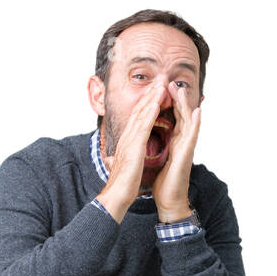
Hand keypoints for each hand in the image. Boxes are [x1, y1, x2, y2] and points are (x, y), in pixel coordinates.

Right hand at [94, 82, 163, 221]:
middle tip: (160, 79)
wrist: (116, 195)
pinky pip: (143, 126)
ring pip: (141, 114)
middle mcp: (127, 137)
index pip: (137, 117)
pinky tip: (157, 103)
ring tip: (161, 84)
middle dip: (150, 94)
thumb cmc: (122, 183)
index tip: (155, 91)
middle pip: (139, 110)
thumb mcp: (124, 165)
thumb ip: (122, 157)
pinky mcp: (134, 147)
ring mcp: (130, 140)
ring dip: (151, 97)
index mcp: (127, 141)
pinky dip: (150, 113)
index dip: (146, 103)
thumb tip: (115, 158)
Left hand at [152, 83, 200, 221]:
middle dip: (177, 98)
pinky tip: (197, 112)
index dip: (168, 103)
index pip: (172, 118)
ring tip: (182, 89)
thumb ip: (157, 148)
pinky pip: (192, 137)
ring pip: (188, 121)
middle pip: (181, 115)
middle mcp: (182, 142)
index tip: (162, 88)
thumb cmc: (163, 183)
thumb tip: (148, 142)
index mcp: (173, 142)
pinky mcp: (187, 155)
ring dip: (186, 104)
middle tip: (172, 81)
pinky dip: (195, 123)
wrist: (168, 201)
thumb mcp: (157, 160)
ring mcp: (186, 148)